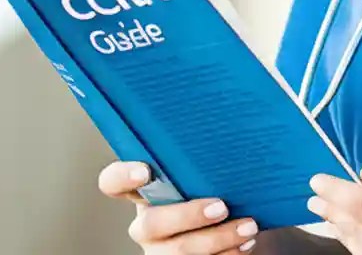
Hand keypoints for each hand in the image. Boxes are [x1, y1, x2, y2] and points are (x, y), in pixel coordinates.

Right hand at [98, 160, 258, 253]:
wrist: (232, 226)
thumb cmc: (214, 188)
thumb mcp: (203, 171)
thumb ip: (201, 156)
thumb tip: (234, 120)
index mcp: (144, 192)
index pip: (113, 182)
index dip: (122, 177)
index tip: (145, 170)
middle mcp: (147, 223)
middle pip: (150, 224)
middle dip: (187, 216)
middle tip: (221, 206)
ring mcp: (161, 250)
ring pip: (178, 252)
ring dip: (217, 239)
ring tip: (248, 226)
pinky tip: (246, 243)